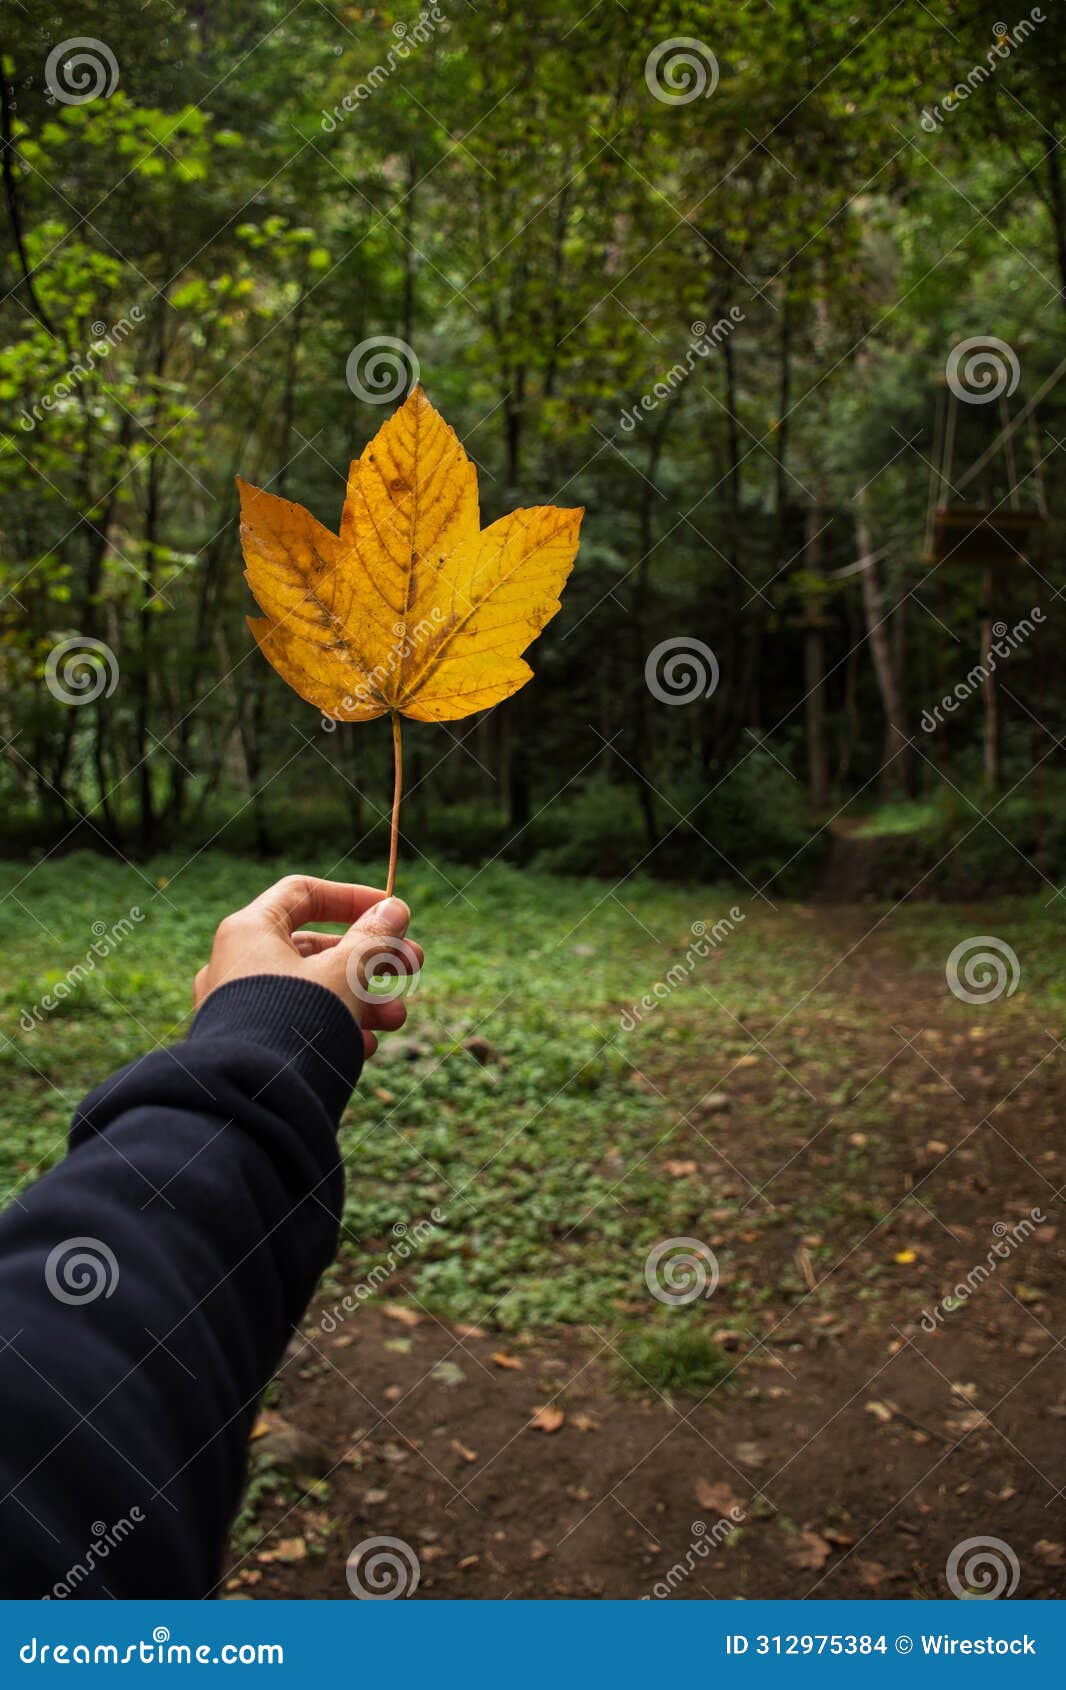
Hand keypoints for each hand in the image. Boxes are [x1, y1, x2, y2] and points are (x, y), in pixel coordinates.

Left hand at [193, 875, 422, 1056]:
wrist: (253, 1103)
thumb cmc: (297, 1024)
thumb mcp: (346, 973)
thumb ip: (373, 938)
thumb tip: (395, 909)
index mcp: (249, 931)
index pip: (303, 893)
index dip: (353, 898)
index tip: (393, 913)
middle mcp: (237, 964)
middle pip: (316, 946)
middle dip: (371, 958)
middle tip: (413, 966)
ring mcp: (240, 1007)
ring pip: (312, 989)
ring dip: (362, 999)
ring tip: (396, 1019)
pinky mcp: (249, 1043)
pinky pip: (298, 1022)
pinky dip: (335, 1026)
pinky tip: (365, 1047)